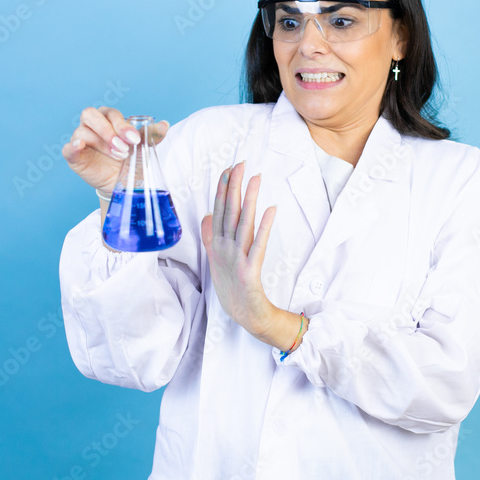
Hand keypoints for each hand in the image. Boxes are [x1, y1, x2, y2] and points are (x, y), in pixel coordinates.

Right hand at [61, 107, 168, 193]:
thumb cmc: (131, 159)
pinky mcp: (74, 156)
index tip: (135, 140)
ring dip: (102, 143)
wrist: (124, 182)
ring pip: (83, 132)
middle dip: (108, 130)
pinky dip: (73, 146)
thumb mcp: (142, 147)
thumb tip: (164, 124)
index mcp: (108, 118)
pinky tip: (80, 146)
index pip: (110, 114)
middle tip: (124, 147)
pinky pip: (68, 148)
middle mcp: (92, 125)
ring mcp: (81, 140)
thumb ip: (151, 135)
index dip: (122, 125)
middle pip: (91, 115)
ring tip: (119, 156)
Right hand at [200, 161, 278, 336]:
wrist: (243, 315)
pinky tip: (271, 209)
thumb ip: (210, 236)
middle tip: (240, 164)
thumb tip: (207, 214)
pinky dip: (265, 226)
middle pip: (228, 212)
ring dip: (249, 199)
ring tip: (255, 178)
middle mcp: (224, 248)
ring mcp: (236, 258)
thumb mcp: (217, 259)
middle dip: (233, 187)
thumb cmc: (231, 286)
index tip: (228, 169)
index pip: (218, 211)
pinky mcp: (250, 270)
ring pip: (242, 223)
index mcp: (217, 244)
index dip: (222, 189)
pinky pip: (259, 244)